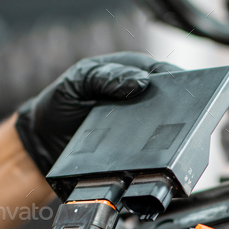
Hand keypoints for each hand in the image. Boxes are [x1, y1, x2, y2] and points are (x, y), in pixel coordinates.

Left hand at [15, 52, 178, 174]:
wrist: (43, 143)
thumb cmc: (59, 104)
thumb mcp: (77, 81)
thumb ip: (105, 76)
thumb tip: (141, 81)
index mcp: (130, 72)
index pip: (163, 72)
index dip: (178, 80)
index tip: (186, 90)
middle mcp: (139, 98)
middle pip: (171, 101)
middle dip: (180, 108)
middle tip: (183, 116)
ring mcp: (139, 124)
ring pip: (167, 127)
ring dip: (171, 133)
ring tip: (173, 137)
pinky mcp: (135, 149)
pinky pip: (153, 150)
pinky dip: (157, 153)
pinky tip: (158, 155)